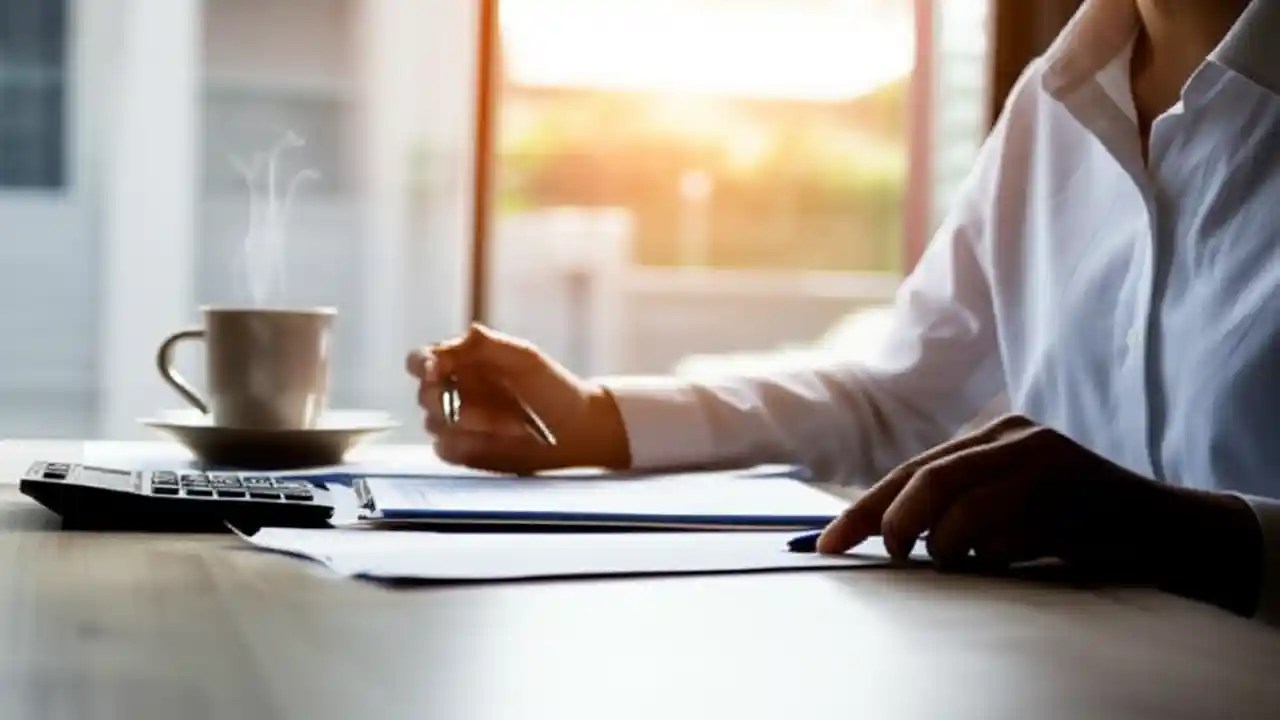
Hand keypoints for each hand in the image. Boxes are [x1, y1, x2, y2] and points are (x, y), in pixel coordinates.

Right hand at [405, 324, 630, 473]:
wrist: (574, 429)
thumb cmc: (552, 388)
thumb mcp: (526, 360)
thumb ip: (492, 345)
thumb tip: (468, 331)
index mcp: (461, 363)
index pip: (421, 361)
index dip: (422, 365)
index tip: (436, 372)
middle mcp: (452, 392)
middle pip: (424, 395)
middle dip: (453, 401)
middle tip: (496, 405)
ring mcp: (455, 423)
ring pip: (434, 424)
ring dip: (471, 425)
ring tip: (513, 425)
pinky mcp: (462, 450)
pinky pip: (445, 449)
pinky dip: (467, 446)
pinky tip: (496, 443)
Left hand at [815, 415, 1261, 613]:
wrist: (1158, 525)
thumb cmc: (1069, 519)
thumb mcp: (1006, 500)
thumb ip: (953, 505)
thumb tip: (880, 531)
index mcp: (989, 433)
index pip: (909, 470)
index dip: (863, 508)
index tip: (826, 543)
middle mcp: (1012, 435)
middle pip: (927, 480)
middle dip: (896, 525)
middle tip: (894, 555)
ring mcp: (1042, 458)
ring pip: (961, 511)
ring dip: (951, 548)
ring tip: (967, 557)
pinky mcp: (1068, 488)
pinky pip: (1005, 536)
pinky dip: (996, 557)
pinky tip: (1018, 553)